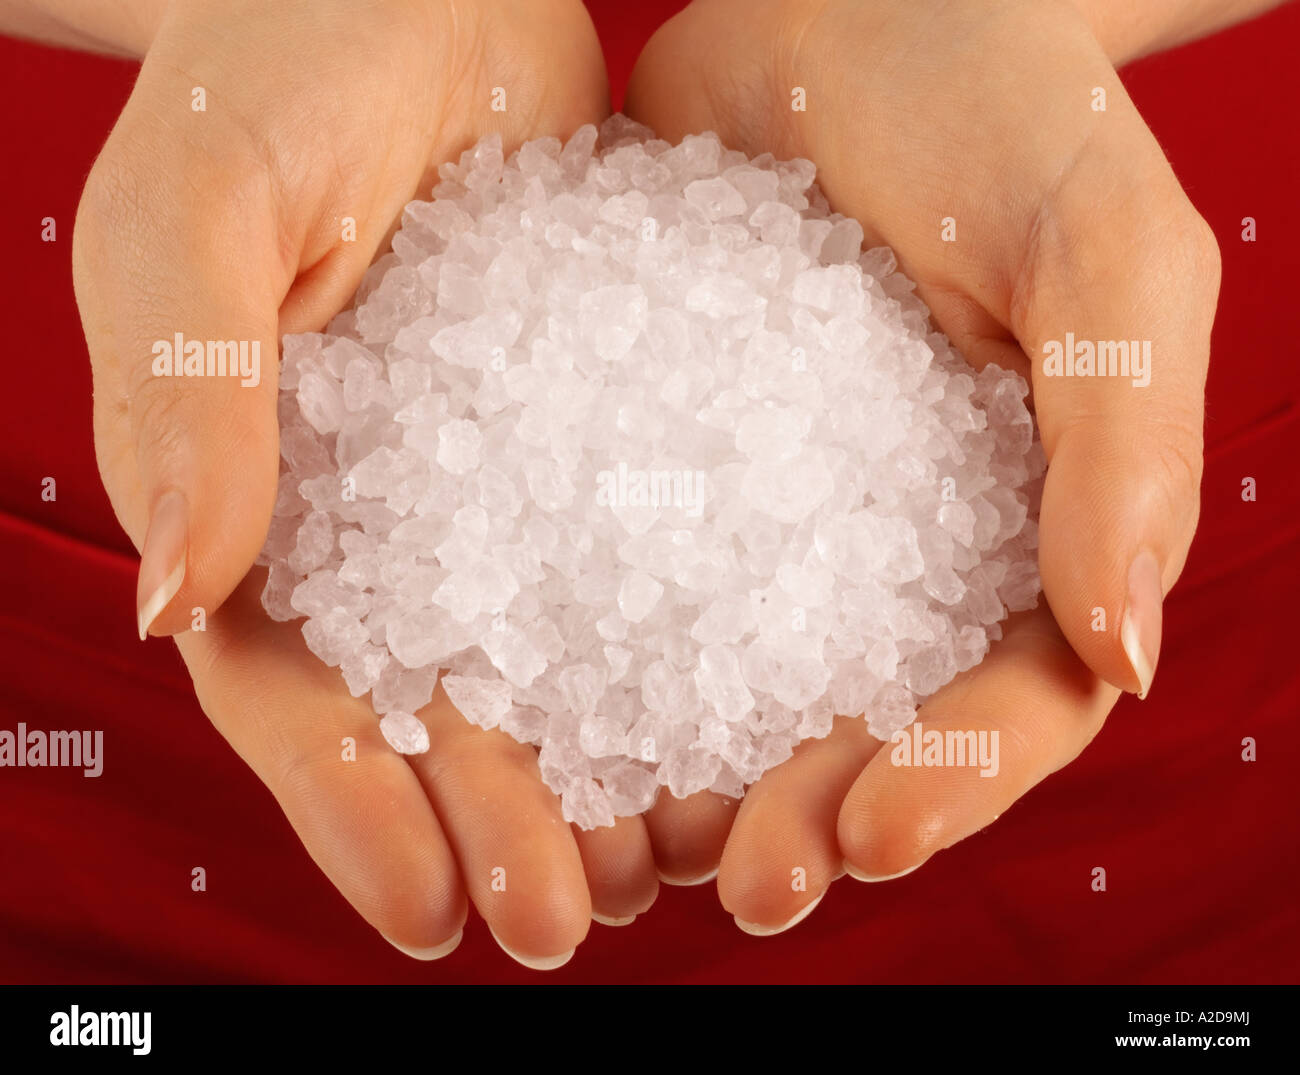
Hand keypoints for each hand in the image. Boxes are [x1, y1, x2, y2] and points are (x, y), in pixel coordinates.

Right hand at [71, 0, 662, 967]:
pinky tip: (747, 709)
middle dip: (494, 821)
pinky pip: (638, 541)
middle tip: (577, 921)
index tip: (431, 914)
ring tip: (673, 863)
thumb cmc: (279, 66)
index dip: (352, 809)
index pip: (296, 688)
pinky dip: (680, 634)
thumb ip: (188, 397)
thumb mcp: (208, 217)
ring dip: (598, 769)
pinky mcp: (597, 415)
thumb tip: (175, 607)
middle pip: (432, 702)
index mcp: (261, 493)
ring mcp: (494, 472)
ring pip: (543, 652)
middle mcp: (382, 507)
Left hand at [624, 0, 1221, 930]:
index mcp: (1024, 520)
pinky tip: (534, 699)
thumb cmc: (1005, 107)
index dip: (952, 784)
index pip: (1010, 695)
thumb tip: (1125, 653)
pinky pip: (629, 563)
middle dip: (808, 812)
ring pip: (742, 674)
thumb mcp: (1102, 253)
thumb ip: (1124, 444)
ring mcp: (774, 503)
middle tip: (736, 885)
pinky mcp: (667, 447)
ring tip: (629, 842)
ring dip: (693, 771)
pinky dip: (594, 644)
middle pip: (864, 720)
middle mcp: (896, 537)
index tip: (865, 837)